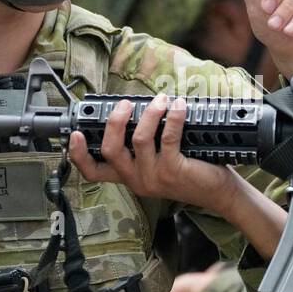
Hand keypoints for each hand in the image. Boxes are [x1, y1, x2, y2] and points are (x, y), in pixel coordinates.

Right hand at [67, 94, 239, 211]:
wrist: (217, 192)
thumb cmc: (189, 172)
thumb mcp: (158, 162)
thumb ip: (143, 146)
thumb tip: (136, 110)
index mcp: (128, 177)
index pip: (94, 173)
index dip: (79, 155)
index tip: (75, 135)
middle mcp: (137, 180)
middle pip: (111, 150)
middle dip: (115, 122)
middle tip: (125, 104)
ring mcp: (154, 177)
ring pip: (139, 139)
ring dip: (149, 114)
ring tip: (161, 100)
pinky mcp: (173, 171)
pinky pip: (167, 137)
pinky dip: (173, 117)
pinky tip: (178, 107)